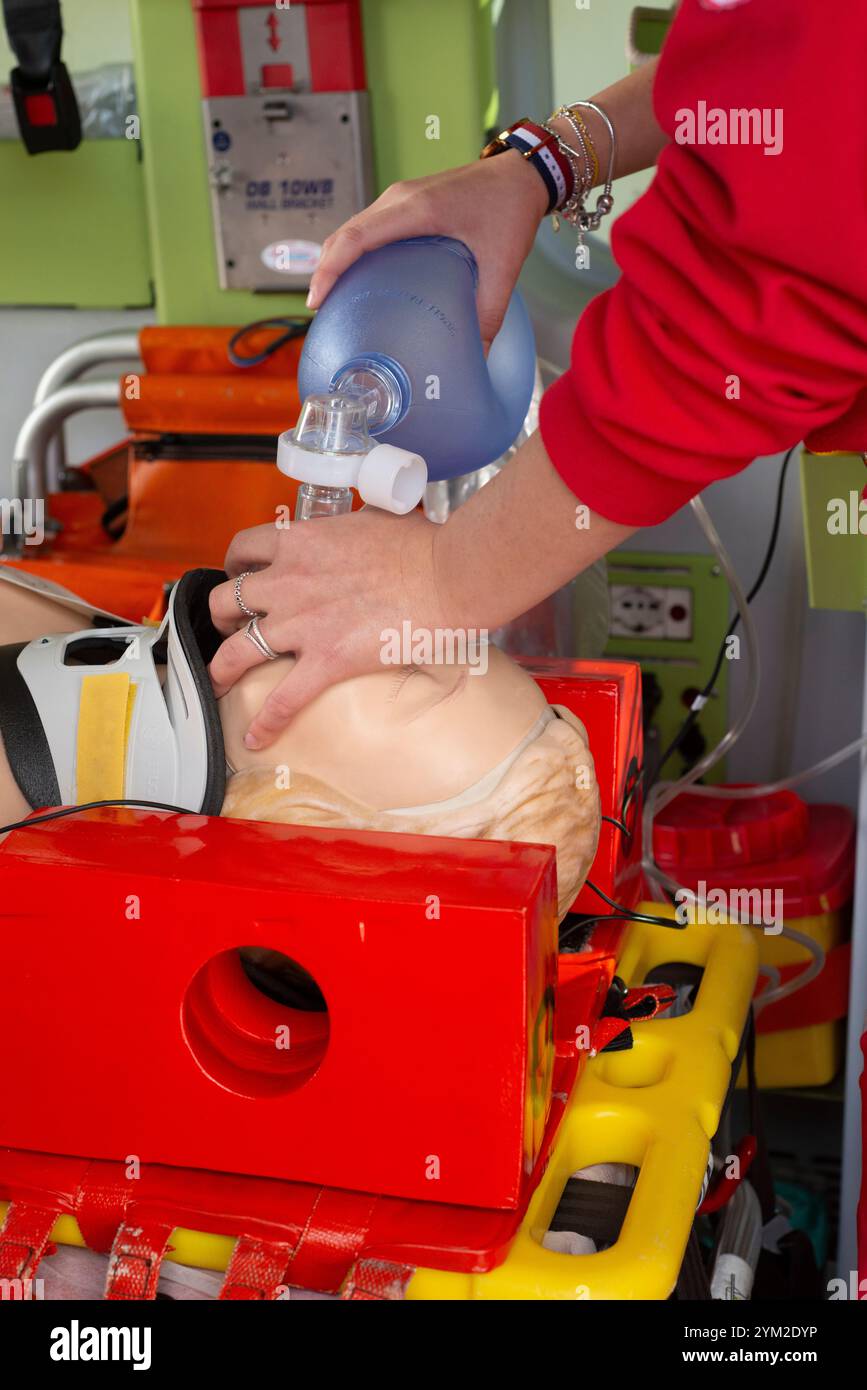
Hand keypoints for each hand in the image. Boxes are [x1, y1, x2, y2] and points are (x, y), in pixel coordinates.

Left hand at [208, 508, 446, 748]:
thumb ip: (352, 527)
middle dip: (221, 617)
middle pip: (226, 601)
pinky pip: (283, 699)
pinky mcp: (326, 661)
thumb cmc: (422, 546)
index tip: (240, 575)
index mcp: (299, 542)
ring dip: (222, 669)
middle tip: (230, 628)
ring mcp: (302, 624)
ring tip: (219, 684)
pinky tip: (256, 738)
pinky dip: (266, 722)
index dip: (235, 564)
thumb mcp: (375, 518)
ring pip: (236, 650)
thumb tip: (361, 528)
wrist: (448, 575)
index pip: (243, 548)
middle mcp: (288, 581)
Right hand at [307, 152, 548, 351]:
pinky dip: (355, 249)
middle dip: (326, 268)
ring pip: (354, 227)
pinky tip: (359, 276)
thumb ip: (489, 312)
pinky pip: (369, 225)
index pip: (357, 237)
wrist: (523, 172)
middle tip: (320, 309)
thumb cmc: (511, 208)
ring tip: (332, 296)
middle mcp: (400, 198)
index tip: (317, 299)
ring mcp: (400, 196)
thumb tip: (478, 357)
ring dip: (337, 258)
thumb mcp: (503, 265)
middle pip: (345, 232)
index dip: (331, 268)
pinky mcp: (407, 200)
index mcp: (417, 209)